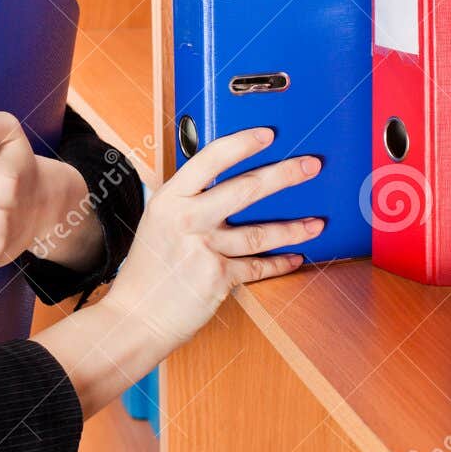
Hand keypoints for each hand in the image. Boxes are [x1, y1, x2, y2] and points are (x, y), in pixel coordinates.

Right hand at [103, 126, 323, 360]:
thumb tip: (225, 185)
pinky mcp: (218, 278)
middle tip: (310, 166)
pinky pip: (258, 266)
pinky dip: (280, 263)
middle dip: (284, 175)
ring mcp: (204, 249)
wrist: (135, 316)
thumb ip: (187, 203)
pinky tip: (295, 258)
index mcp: (169, 199)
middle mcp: (187, 219)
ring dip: (294, 228)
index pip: (210, 159)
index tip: (267, 135)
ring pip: (261, 232)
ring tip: (315, 223)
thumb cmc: (147, 271)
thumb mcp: (158, 223)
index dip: (243, 143)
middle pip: (245, 189)